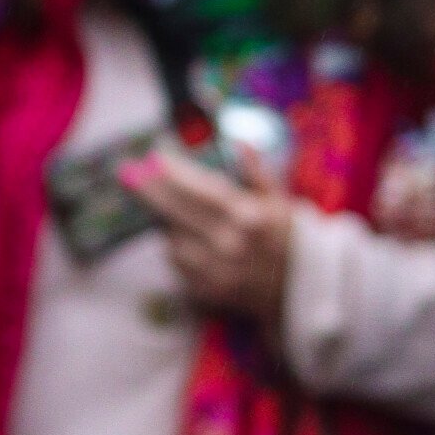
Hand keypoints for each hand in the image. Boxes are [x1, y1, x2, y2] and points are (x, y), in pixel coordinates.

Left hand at [123, 147, 293, 324]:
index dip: (175, 171)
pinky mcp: (208, 291)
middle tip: (131, 175)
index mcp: (249, 217)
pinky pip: (178, 265)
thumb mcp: (280, 201)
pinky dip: (178, 250)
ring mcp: (217, 270)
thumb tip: (239, 144)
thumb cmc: (290, 240)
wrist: (303, 291)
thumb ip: (257, 173)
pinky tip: (190, 242)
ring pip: (173, 240)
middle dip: (151, 190)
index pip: (202, 188)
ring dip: (169, 224)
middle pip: (176, 211)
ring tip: (176, 215)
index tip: (156, 156)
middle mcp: (230, 244)